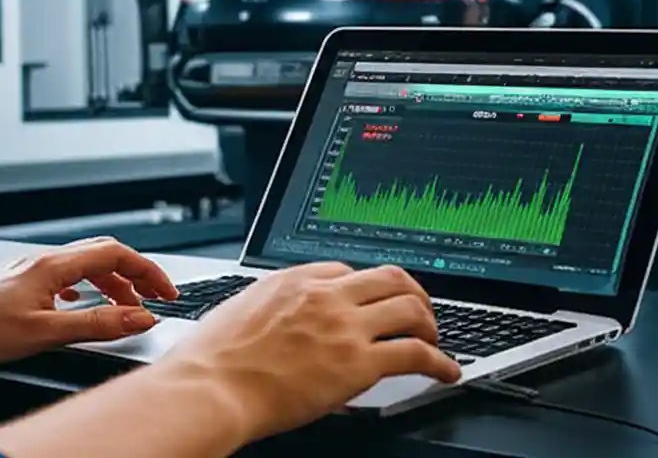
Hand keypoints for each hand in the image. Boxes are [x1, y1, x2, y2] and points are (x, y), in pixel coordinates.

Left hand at [0, 237, 180, 365]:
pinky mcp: (18, 280)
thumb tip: (138, 317)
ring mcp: (29, 267)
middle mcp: (43, 260)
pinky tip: (81, 305)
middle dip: (135, 274)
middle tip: (154, 297)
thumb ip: (97, 324)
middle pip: (103, 254)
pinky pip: (64, 275)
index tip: (165, 292)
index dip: (148, 271)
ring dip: (111, 283)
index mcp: (53, 265)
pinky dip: (86, 288)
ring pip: (83, 265)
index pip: (116, 254)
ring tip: (124, 308)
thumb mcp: (46, 332)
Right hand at [159, 262, 460, 442]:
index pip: (346, 270)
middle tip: (420, 312)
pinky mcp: (358, 363)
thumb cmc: (211, 360)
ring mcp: (344, 327)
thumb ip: (271, 308)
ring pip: (410, 308)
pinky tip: (446, 372)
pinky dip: (440, 362)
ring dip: (430, 324)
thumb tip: (280, 322)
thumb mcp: (239, 311)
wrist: (210, 387)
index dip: (366, 288)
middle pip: (389, 277)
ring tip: (435, 340)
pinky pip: (415, 354)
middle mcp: (325, 296)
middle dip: (412, 294)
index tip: (373, 303)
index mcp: (294, 280)